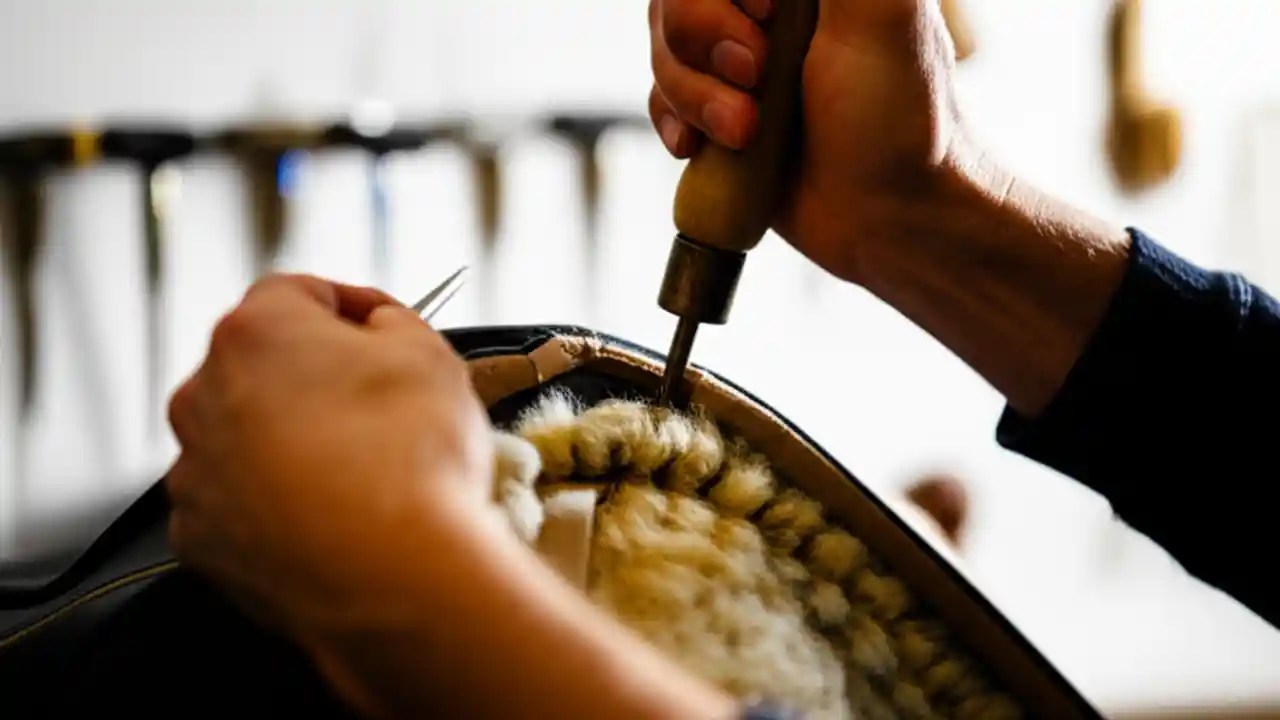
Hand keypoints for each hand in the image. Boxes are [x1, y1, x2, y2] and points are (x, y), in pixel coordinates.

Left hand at [166, 274, 494, 642]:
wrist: (398, 576)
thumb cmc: (415, 458)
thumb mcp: (430, 353)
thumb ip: (390, 321)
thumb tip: (374, 329)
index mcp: (254, 333)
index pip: (296, 294)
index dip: (349, 306)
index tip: (380, 330)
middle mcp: (202, 395)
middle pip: (259, 365)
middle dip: (310, 376)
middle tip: (371, 403)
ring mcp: (195, 471)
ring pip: (242, 435)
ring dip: (287, 439)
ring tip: (353, 468)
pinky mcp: (198, 538)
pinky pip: (235, 502)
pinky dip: (272, 502)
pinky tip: (325, 514)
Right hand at [648, 0, 964, 281]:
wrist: (890, 217)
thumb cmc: (902, 115)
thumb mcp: (882, 8)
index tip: (769, 12)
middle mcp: (767, 8)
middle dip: (705, 41)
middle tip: (759, 78)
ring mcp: (738, 63)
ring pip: (662, 48)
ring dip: (696, 96)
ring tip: (748, 133)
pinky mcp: (718, 116)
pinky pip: (659, 101)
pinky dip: (674, 123)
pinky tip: (703, 147)